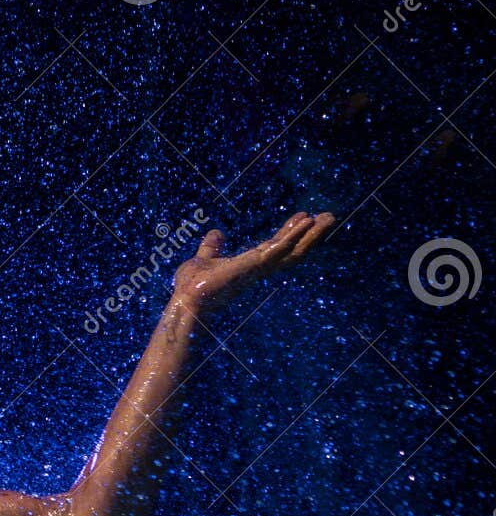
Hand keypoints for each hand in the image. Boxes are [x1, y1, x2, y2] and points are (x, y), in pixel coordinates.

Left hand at [172, 211, 335, 313]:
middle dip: (312, 234)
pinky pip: (278, 249)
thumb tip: (216, 233)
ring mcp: (258, 268)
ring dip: (311, 233)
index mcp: (250, 265)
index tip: (305, 216)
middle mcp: (259, 268)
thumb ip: (212, 247)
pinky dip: (293, 235)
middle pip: (293, 250)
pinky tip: (306, 222)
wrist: (185, 300)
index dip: (291, 231)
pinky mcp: (252, 266)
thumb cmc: (192, 286)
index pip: (277, 246)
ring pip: (292, 250)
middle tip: (329, 216)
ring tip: (328, 217)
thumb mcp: (204, 258)